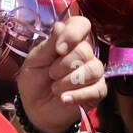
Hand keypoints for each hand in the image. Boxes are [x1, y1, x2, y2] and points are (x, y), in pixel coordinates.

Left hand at [16, 16, 105, 132]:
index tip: (58, 50)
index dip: (72, 34)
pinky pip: (96, 89)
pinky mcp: (98, 91)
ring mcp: (93, 72)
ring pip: (92, 69)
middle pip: (84, 50)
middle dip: (63, 65)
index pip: (81, 24)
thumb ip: (49, 44)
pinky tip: (63, 98)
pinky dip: (76, 95)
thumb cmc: (34, 81)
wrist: (35, 108)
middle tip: (51, 75)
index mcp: (69, 41)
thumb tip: (61, 26)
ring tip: (55, 88)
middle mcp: (85, 53)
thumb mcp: (34, 61)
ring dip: (68, 81)